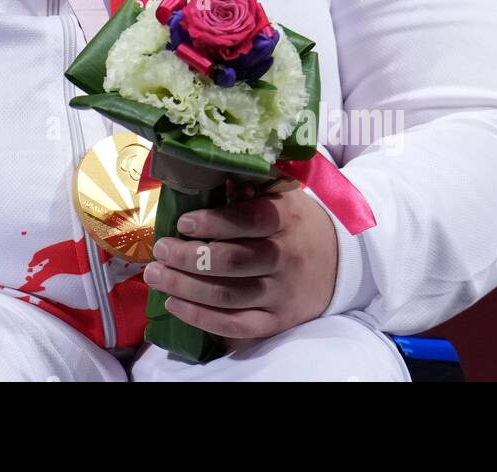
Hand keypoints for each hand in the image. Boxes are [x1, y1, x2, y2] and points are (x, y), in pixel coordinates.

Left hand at [143, 177, 338, 344]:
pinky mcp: (276, 321)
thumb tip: (202, 170)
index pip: (250, 221)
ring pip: (229, 296)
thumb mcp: (280, 194)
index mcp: (285, 219)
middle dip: (189, 257)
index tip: (183, 223)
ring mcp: (281, 293)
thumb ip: (248, 183)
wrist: (340, 263)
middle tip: (160, 250)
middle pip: (233, 262)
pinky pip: (236, 326)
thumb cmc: (295, 221)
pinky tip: (175, 305)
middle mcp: (285, 257)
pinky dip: (202, 318)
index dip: (214, 222)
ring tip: (156, 276)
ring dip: (186, 287)